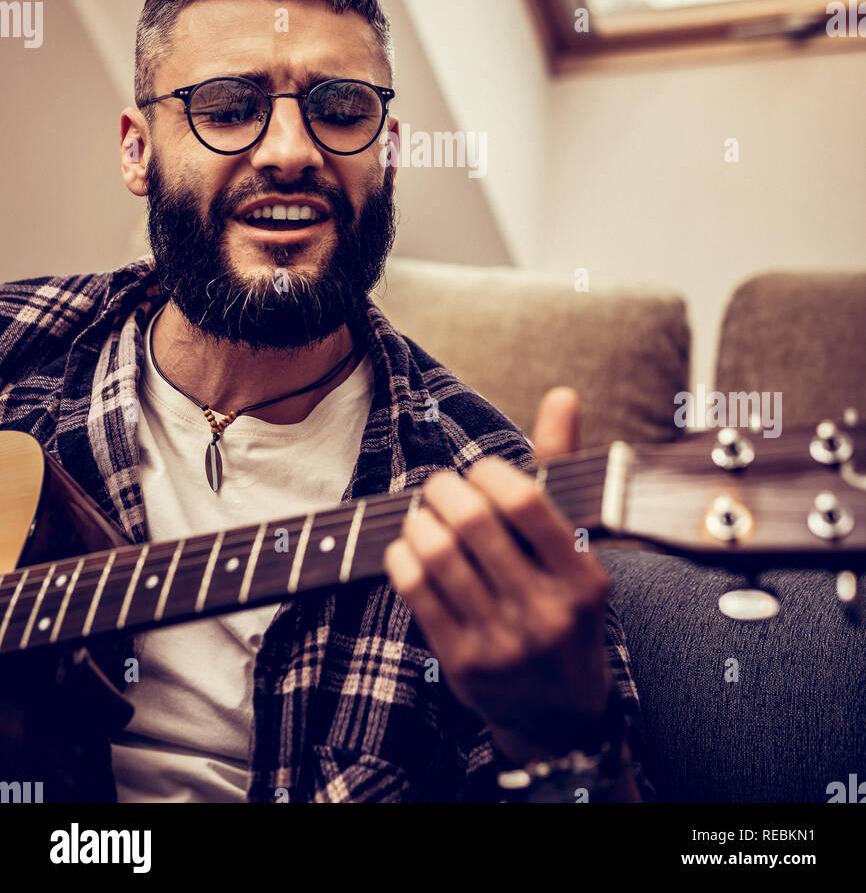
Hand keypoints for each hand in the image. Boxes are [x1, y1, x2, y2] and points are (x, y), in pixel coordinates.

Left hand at [383, 387, 614, 764]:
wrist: (561, 720)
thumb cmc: (565, 610)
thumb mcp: (578, 550)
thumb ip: (562, 472)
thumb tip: (561, 395)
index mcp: (584, 578)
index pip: (527, 503)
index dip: (490, 473)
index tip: (479, 472)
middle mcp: (546, 612)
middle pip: (475, 523)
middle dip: (446, 490)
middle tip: (441, 487)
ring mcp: (503, 642)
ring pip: (439, 555)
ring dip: (420, 522)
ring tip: (423, 515)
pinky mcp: (463, 663)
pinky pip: (417, 592)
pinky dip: (404, 557)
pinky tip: (409, 547)